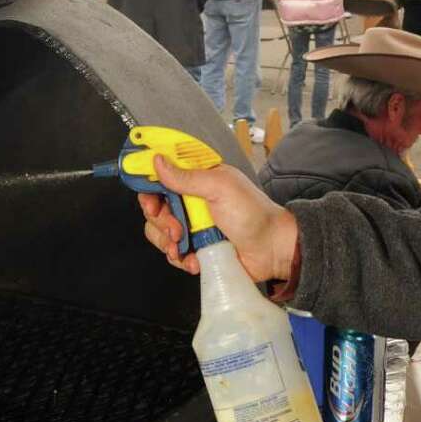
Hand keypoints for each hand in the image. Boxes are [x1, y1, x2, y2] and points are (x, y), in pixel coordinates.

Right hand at [138, 157, 298, 282]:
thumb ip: (187, 177)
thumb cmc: (252, 213)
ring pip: (158, 232)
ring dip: (166, 242)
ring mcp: (192, 226)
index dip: (149, 187)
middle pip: (154, 207)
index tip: (150, 200)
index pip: (161, 177)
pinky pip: (172, 253)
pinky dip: (180, 258)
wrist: (271, 250)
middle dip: (160, 220)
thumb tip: (157, 161)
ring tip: (184, 247)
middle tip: (175, 228)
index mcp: (197, 180)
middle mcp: (191, 202)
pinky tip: (195, 260)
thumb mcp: (219, 187)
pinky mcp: (194, 248)